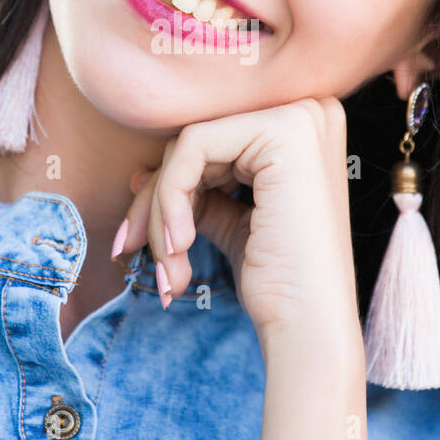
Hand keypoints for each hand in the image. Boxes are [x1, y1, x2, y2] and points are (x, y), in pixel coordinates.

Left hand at [110, 97, 359, 345]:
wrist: (308, 328)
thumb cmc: (278, 284)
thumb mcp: (234, 224)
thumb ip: (198, 192)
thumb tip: (139, 172)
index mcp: (303, 131)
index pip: (211, 144)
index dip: (167, 190)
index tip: (136, 237)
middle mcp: (309, 111)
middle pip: (197, 143)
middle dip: (155, 201)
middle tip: (131, 250)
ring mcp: (300, 117)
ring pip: (188, 146)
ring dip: (161, 210)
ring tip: (167, 266)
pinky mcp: (283, 131)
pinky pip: (193, 148)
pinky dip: (170, 199)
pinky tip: (179, 245)